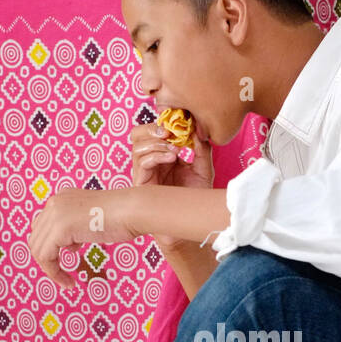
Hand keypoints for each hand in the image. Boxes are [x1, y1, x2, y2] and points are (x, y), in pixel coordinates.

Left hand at [28, 186, 137, 288]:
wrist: (132, 211)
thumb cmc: (123, 217)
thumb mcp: (92, 219)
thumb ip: (76, 228)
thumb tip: (69, 246)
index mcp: (62, 198)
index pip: (43, 227)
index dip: (51, 249)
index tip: (64, 264)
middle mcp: (54, 203)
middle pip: (36, 238)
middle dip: (48, 260)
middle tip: (64, 276)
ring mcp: (54, 214)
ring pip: (37, 249)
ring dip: (50, 269)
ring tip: (67, 281)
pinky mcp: (59, 228)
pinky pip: (45, 257)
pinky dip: (54, 273)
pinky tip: (69, 282)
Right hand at [131, 113, 212, 248]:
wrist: (189, 219)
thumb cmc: (194, 195)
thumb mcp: (203, 169)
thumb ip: (202, 150)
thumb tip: (197, 131)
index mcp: (163, 154)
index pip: (153, 131)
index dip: (162, 123)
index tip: (180, 123)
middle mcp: (150, 160)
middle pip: (137, 134)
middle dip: (151, 128)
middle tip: (169, 132)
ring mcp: (144, 171)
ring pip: (137, 147)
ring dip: (156, 144)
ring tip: (174, 151)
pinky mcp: (141, 182)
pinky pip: (141, 162)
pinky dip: (155, 155)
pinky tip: (171, 159)